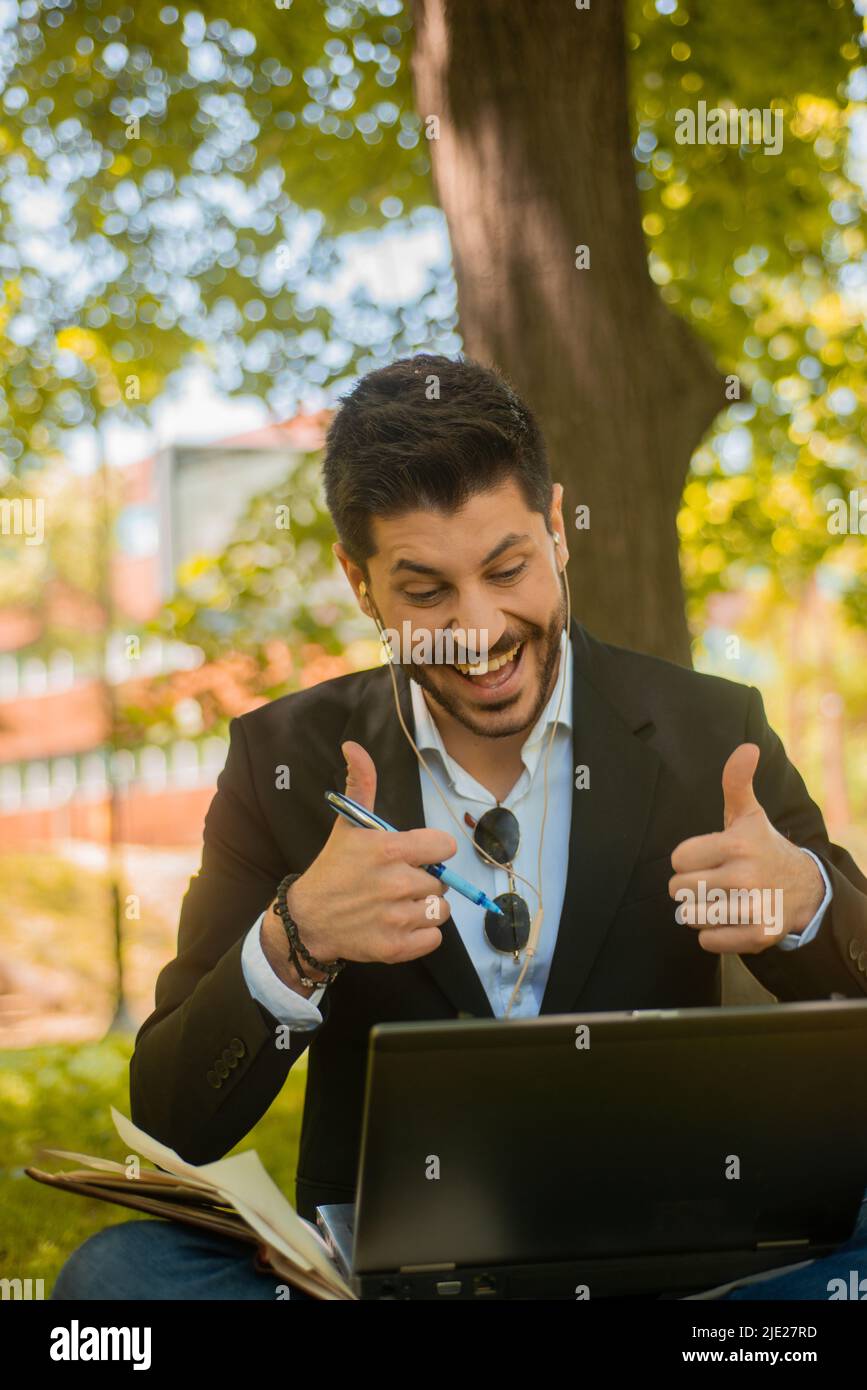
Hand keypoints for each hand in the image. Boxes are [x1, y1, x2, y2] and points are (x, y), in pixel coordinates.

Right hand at [271, 740, 455, 968]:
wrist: (308, 919)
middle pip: (440, 881)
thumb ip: (360, 784)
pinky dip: (421, 936)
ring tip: (398, 904)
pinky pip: (433, 939)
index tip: (418, 855)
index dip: (433, 850)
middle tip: (396, 882)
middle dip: (423, 881)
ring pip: (440, 911)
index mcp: (390, 850)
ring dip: (424, 909)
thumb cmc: (333, 869)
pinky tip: (399, 925)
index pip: (444, 847)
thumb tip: (353, 746)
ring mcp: (396, 917)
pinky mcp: (395, 947)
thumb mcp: (347, 824)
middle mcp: (397, 883)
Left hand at [668, 742, 824, 954]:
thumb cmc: (763, 848)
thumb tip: (746, 748)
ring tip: (718, 899)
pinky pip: (707, 941)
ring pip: (690, 915)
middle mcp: (745, 876)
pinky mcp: (757, 936)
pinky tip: (728, 919)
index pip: (677, 858)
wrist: (804, 889)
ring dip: (698, 910)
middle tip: (709, 881)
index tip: (705, 858)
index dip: (686, 859)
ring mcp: (752, 908)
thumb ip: (737, 782)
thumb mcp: (749, 815)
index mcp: (737, 845)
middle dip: (687, 886)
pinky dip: (711, 934)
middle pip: (679, 889)